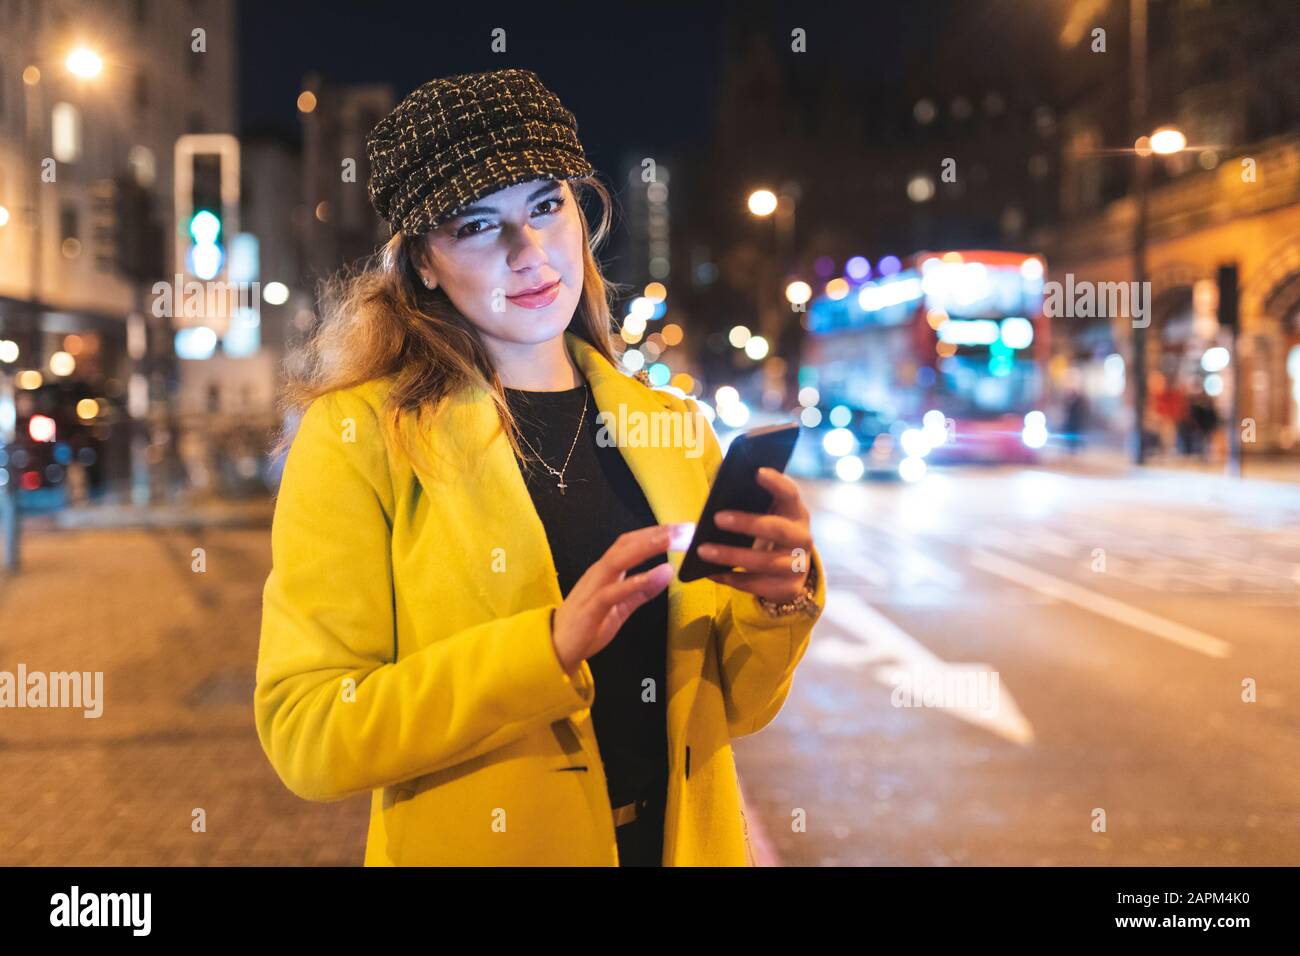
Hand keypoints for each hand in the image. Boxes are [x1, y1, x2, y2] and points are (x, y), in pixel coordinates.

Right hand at [551, 524, 677, 675]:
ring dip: (647, 548)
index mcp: (605, 571)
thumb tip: (667, 574)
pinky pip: (615, 591)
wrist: (556, 647)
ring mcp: (594, 588)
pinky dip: (637, 580)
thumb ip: (641, 591)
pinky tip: (658, 574)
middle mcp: (599, 573)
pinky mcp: (593, 607)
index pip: (630, 544)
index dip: (654, 533)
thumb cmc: (587, 625)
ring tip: (671, 540)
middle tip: (683, 529)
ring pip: (619, 560)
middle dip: (655, 534)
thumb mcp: (621, 607)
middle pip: (627, 545)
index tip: (680, 529)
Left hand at [700, 467, 813, 602]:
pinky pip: (758, 585)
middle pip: (777, 530)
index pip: (790, 493)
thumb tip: (716, 495)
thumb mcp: (765, 516)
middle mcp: (802, 538)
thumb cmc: (768, 533)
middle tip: (717, 518)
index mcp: (796, 512)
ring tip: (703, 550)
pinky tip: (711, 572)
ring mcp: (798, 565)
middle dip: (747, 523)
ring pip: (766, 562)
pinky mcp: (789, 589)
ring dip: (732, 555)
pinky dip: (733, 579)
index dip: (776, 483)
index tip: (757, 472)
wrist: (790, 570)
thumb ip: (749, 504)